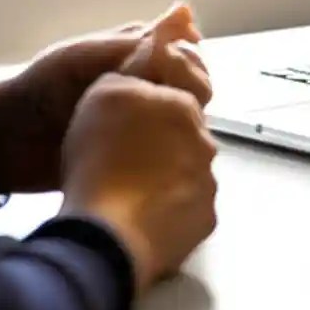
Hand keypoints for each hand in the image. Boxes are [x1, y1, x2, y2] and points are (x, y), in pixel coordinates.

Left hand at [0, 3, 203, 193]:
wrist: (10, 138)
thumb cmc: (45, 86)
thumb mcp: (91, 54)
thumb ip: (141, 39)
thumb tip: (186, 10)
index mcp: (137, 53)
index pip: (187, 53)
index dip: (190, 61)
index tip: (180, 70)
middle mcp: (146, 84)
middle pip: (193, 85)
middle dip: (189, 91)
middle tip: (165, 101)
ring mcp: (142, 118)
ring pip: (186, 115)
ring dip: (183, 119)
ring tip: (165, 127)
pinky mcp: (136, 150)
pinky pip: (169, 147)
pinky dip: (174, 146)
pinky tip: (170, 150)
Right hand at [60, 73, 217, 291]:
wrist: (110, 231)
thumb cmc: (101, 158)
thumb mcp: (100, 96)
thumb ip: (127, 79)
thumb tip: (140, 81)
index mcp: (183, 107)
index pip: (170, 97)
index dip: (143, 110)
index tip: (119, 126)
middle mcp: (206, 142)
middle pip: (182, 136)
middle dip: (158, 143)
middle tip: (123, 160)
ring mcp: (209, 184)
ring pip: (187, 172)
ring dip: (164, 177)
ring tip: (128, 194)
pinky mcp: (206, 220)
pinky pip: (187, 209)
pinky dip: (168, 210)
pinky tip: (141, 217)